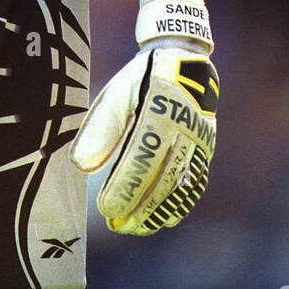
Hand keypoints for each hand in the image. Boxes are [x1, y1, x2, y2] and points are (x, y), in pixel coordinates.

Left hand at [69, 0, 218, 234]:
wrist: (185, 61)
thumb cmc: (141, 77)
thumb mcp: (117, 92)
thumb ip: (100, 128)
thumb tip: (81, 165)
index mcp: (159, 110)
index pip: (140, 159)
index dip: (124, 189)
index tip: (106, 210)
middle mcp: (184, 128)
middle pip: (162, 178)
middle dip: (138, 207)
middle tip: (116, 225)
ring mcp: (200, 140)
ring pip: (181, 185)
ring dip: (158, 211)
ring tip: (135, 228)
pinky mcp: (207, 148)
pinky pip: (196, 182)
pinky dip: (180, 204)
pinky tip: (164, 219)